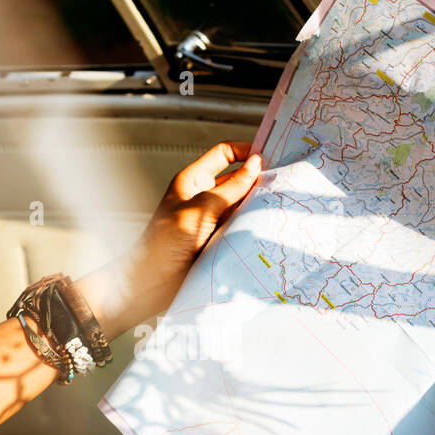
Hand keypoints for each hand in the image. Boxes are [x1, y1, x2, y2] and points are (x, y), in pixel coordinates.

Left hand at [80, 142, 260, 335]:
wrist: (152, 283)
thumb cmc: (163, 244)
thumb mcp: (199, 209)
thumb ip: (230, 188)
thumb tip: (254, 165)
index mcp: (193, 180)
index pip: (224, 154)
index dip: (245, 151)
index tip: (268, 158)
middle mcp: (204, 197)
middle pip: (238, 181)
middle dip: (258, 183)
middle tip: (282, 185)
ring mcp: (212, 220)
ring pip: (243, 206)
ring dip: (257, 207)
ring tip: (277, 208)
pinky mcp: (218, 241)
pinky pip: (241, 228)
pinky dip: (253, 227)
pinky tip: (266, 228)